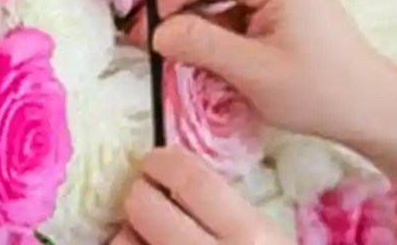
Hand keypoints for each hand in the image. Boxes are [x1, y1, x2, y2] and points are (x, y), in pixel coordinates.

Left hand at [112, 148, 290, 244]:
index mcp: (251, 236)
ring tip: (140, 232)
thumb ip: (240, 215)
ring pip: (123, 241)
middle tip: (144, 194)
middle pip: (144, 206)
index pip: (191, 180)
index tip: (156, 161)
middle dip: (139, 195)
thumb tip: (191, 183)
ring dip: (126, 231)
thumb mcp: (272, 241)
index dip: (163, 163)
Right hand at [148, 0, 393, 142]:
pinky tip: (208, 54)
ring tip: (178, 56)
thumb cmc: (318, 89)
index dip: (162, 5)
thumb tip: (155, 32)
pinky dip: (214, 26)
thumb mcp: (253, 72)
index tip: (139, 40)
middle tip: (148, 46)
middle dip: (174, 11)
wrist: (370, 104)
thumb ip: (201, 46)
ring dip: (195, 22)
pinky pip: (231, 1)